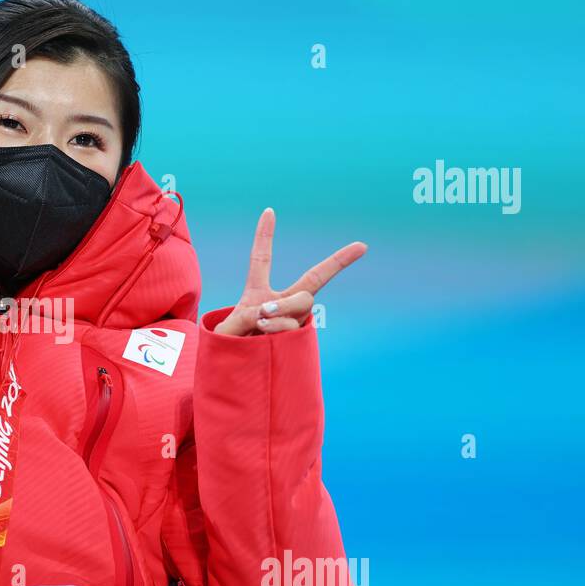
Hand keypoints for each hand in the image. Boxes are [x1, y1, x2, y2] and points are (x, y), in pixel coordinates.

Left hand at [214, 208, 366, 335]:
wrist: (237, 374)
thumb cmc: (229, 349)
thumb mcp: (227, 330)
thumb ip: (244, 317)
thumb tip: (268, 313)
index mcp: (257, 293)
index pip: (261, 260)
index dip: (264, 235)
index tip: (268, 211)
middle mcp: (279, 303)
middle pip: (311, 280)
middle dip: (340, 261)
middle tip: (358, 248)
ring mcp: (292, 320)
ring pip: (302, 301)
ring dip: (280, 309)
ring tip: (260, 323)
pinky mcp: (296, 337)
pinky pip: (294, 323)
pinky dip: (277, 326)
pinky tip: (265, 335)